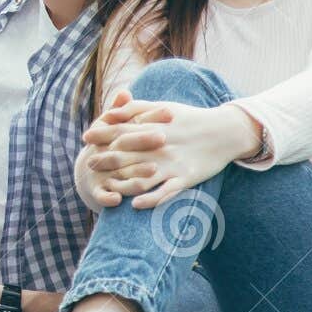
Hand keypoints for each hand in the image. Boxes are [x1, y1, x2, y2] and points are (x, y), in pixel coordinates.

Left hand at [83, 96, 259, 208]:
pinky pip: (166, 192)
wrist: (225, 131)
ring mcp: (172, 163)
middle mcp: (161, 146)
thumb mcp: (162, 107)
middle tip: (90, 164)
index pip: (122, 130)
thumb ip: (135, 108)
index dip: (101, 134)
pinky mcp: (186, 178)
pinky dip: (150, 199)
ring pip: (142, 176)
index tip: (85, 138)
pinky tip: (135, 205)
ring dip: (122, 183)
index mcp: (154, 127)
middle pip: (127, 154)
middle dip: (105, 159)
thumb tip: (110, 111)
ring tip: (108, 187)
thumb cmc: (190, 118)